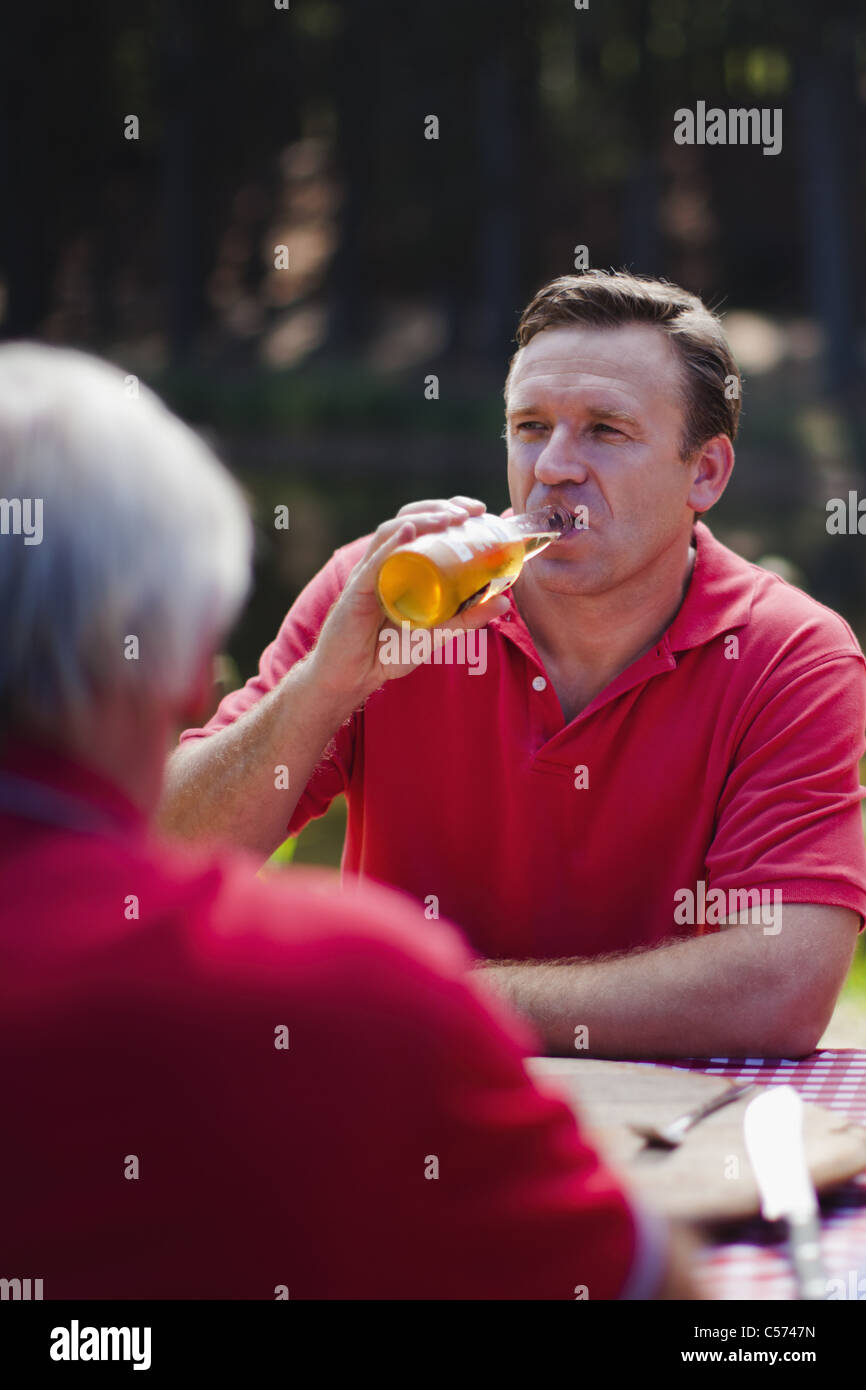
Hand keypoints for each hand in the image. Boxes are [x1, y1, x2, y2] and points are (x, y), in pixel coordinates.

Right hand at [308, 496, 510, 705]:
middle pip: (406, 519)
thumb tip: (505, 601)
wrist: (352, 678)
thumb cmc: (387, 652)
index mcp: (398, 565)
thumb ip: (467, 618)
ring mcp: (365, 576)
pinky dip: (391, 546)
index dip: (447, 509)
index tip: (479, 510)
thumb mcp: (437, 633)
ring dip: (421, 520)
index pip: (421, 523)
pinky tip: (408, 532)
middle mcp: (380, 563)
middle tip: (470, 512)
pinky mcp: (355, 596)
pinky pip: (373, 566)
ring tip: (448, 519)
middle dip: (439, 508)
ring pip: (389, 534)